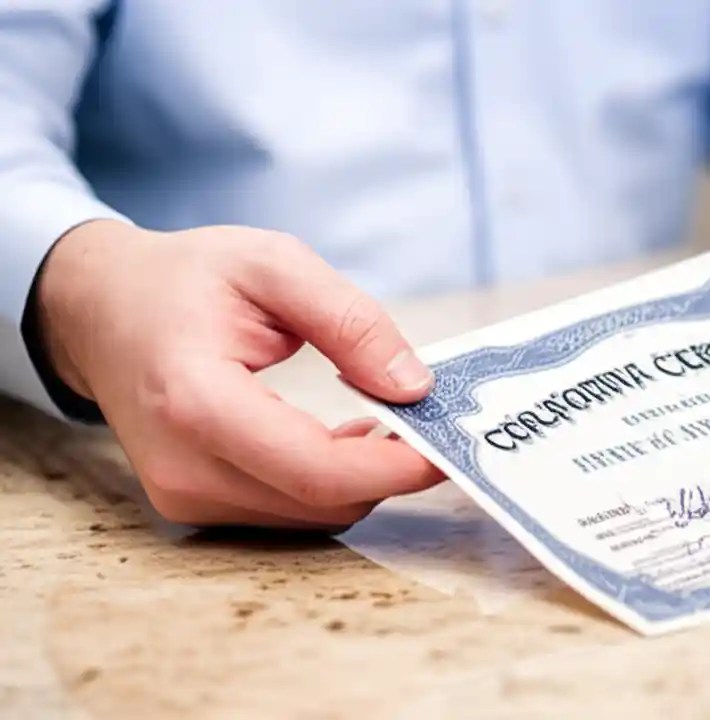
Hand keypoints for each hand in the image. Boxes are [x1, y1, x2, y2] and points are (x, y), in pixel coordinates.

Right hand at [38, 220, 444, 528]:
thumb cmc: (183, 279)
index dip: (391, 468)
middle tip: (434, 425)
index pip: (314, 469)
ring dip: (362, 479)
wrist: (100, 308)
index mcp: (196, 401)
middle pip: (320, 502)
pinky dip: (330, 483)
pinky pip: (286, 510)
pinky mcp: (192, 505)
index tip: (447, 446)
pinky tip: (345, 440)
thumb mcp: (274, 264)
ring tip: (386, 420)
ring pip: (309, 515)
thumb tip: (414, 386)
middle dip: (389, 472)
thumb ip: (350, 321)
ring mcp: (183, 495)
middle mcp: (184, 466)